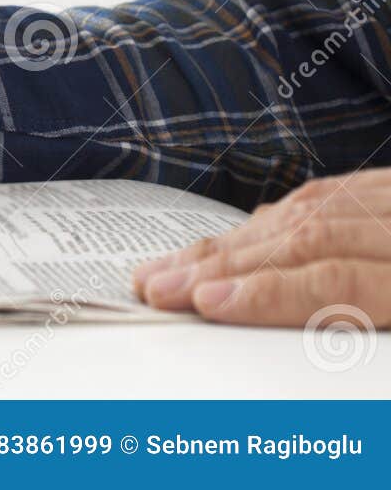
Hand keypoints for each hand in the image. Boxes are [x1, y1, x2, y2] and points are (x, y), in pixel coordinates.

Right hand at [132, 168, 390, 325]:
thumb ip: (350, 307)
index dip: (268, 293)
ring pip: (308, 211)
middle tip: (160, 286)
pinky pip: (332, 191)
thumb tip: (261, 319)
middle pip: (308, 240)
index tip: (204, 303)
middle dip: (224, 265)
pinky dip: (278, 213)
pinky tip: (245, 231)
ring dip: (234, 241)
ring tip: (175, 265)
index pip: (339, 281)